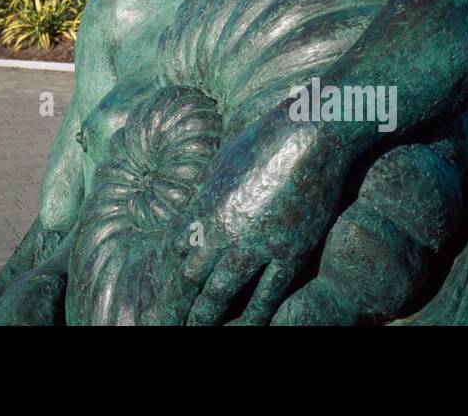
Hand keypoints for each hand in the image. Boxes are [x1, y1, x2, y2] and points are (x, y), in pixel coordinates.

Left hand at [145, 108, 347, 325]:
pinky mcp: (289, 252)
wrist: (307, 135)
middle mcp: (222, 229)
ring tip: (192, 333)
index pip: (171, 252)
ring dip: (202, 319)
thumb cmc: (262, 140)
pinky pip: (266, 296)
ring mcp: (255, 243)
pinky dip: (251, 318)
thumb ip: (204, 193)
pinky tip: (243, 330)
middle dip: (172, 308)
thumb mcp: (220, 164)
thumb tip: (191, 212)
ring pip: (220, 294)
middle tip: (160, 327)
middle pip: (188, 279)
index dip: (164, 278)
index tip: (159, 295)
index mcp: (202, 205)